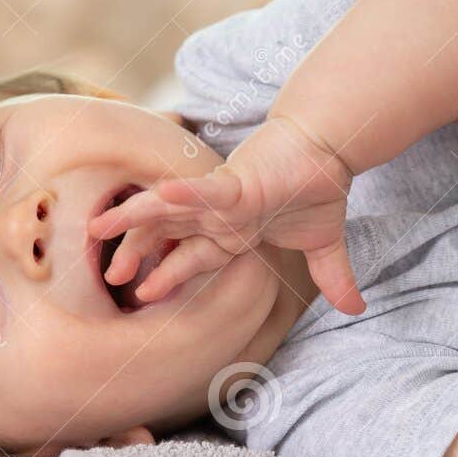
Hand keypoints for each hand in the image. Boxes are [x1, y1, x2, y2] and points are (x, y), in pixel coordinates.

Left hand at [91, 115, 363, 311]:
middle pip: (168, 236)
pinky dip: (182, 193)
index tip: (142, 295)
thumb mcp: (324, 244)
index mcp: (232, 231)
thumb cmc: (319, 185)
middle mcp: (219, 215)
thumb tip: (357, 309)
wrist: (331, 147)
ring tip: (99, 228)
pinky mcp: (236, 182)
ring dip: (135, 219)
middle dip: (135, 253)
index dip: (166, 274)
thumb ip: (333, 277)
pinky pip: (204, 191)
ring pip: (170, 211)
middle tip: (108, 276)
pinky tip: (158, 194)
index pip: (191, 256)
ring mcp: (222, 199)